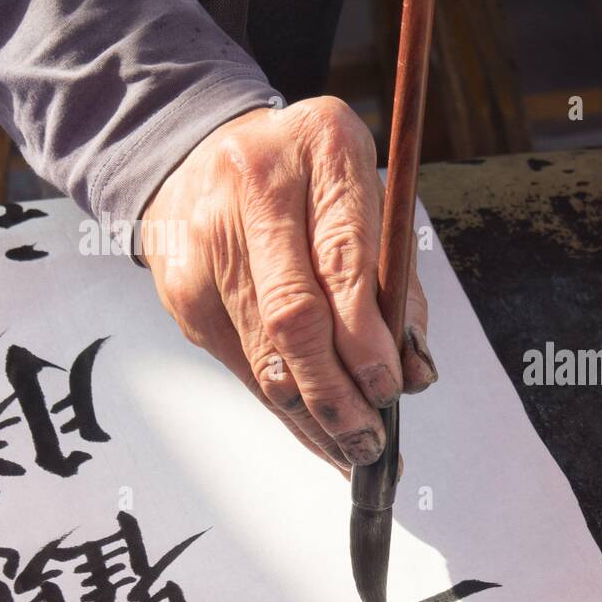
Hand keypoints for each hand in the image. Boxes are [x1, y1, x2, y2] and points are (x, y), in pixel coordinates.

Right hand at [140, 97, 436, 473]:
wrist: (206, 152)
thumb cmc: (315, 185)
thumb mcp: (373, 206)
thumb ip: (399, 286)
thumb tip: (417, 373)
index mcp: (322, 149)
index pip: (342, 261)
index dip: (366, 338)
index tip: (391, 389)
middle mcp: (255, 189)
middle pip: (293, 317)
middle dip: (338, 393)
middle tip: (373, 440)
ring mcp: (207, 242)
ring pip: (264, 354)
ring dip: (314, 417)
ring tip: (355, 452)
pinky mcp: (185, 291)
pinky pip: (242, 365)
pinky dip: (286, 408)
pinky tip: (319, 433)